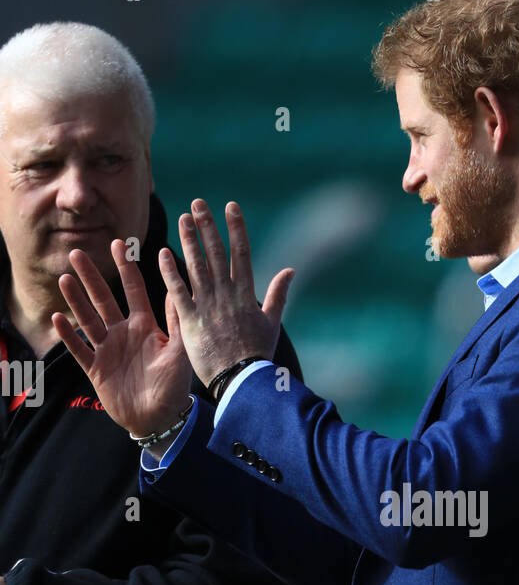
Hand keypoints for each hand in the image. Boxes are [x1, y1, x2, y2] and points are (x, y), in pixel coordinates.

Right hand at [54, 242, 192, 437]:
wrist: (159, 418)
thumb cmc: (174, 387)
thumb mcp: (180, 352)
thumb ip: (178, 323)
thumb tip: (179, 290)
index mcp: (145, 326)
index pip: (134, 290)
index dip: (127, 268)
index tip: (119, 244)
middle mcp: (123, 333)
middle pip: (104, 299)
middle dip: (91, 277)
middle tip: (77, 254)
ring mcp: (108, 349)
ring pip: (88, 319)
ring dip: (76, 300)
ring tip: (65, 279)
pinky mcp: (96, 368)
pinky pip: (79, 349)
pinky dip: (68, 335)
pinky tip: (58, 318)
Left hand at [159, 199, 293, 388]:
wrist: (242, 381)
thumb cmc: (258, 355)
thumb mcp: (272, 323)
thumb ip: (278, 294)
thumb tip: (291, 270)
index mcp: (246, 295)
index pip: (241, 253)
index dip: (236, 228)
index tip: (230, 206)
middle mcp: (227, 296)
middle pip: (216, 254)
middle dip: (207, 226)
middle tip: (197, 203)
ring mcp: (208, 307)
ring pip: (196, 267)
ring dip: (189, 241)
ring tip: (182, 218)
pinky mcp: (191, 322)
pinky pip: (178, 293)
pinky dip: (170, 272)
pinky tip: (161, 253)